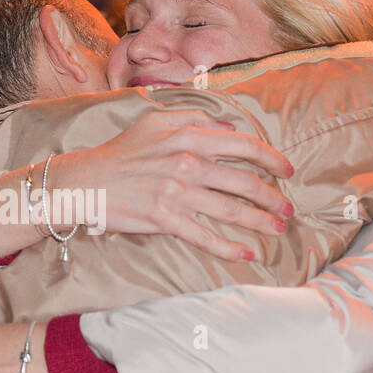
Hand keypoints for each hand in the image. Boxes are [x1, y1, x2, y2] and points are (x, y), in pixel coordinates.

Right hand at [56, 109, 294, 260]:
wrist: (84, 181)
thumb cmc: (119, 152)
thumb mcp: (154, 122)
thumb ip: (193, 119)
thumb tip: (227, 127)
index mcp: (188, 136)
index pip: (243, 144)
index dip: (271, 157)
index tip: (286, 169)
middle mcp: (187, 162)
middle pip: (244, 181)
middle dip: (273, 197)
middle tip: (288, 208)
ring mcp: (176, 192)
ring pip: (230, 210)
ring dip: (259, 221)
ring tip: (277, 229)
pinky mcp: (164, 218)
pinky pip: (204, 236)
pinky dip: (229, 247)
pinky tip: (247, 253)